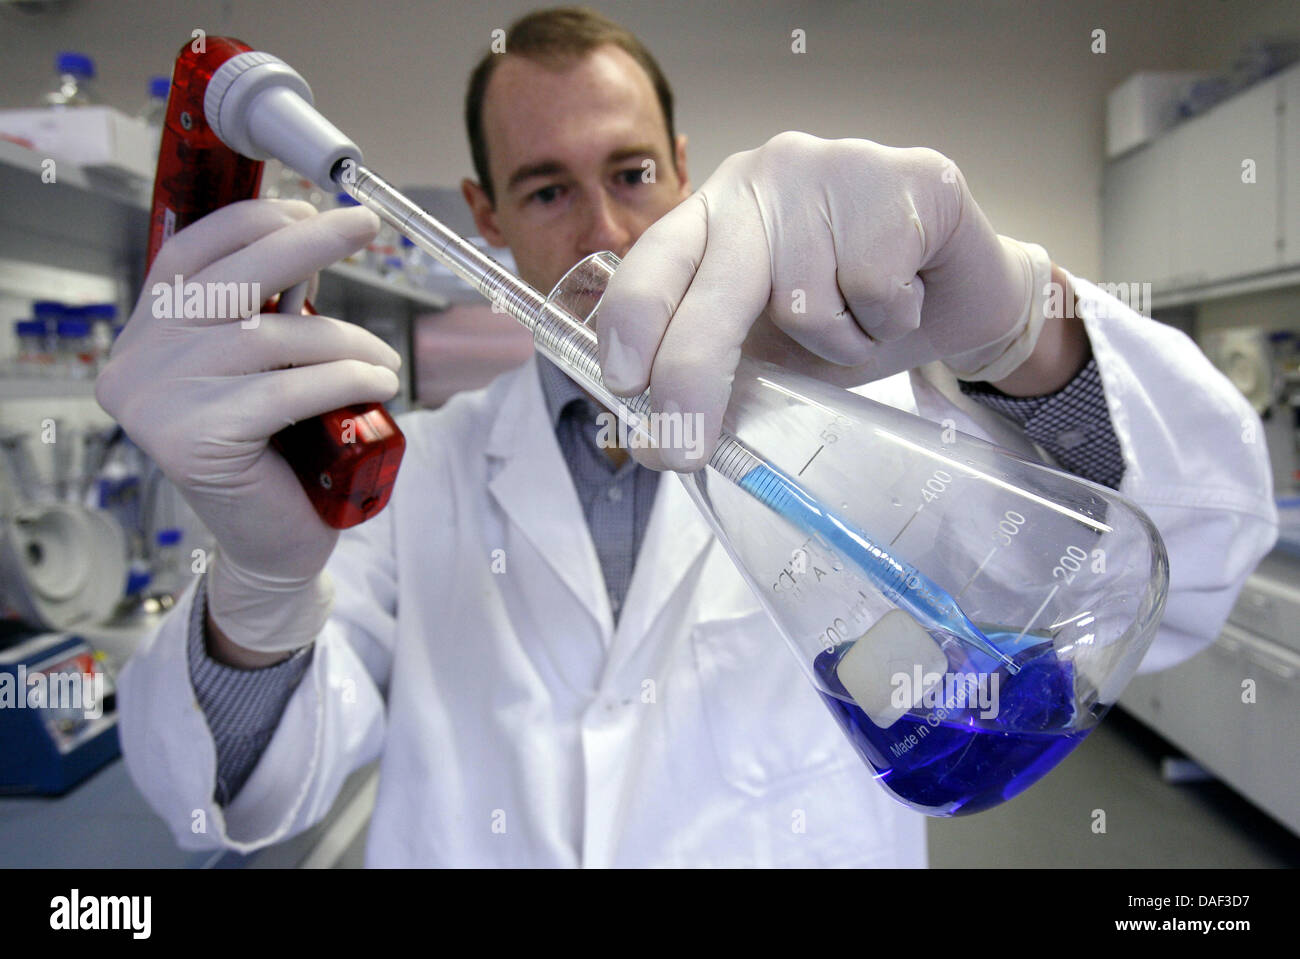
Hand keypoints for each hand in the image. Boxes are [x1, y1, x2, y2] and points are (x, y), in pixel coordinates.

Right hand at [96, 199, 399, 651]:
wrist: (272, 542)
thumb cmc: (276, 450)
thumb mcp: (261, 366)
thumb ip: (262, 311)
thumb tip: (310, 236)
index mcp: (145, 335)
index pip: (188, 254)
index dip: (252, 223)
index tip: (311, 208)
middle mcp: (137, 363)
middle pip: (230, 280)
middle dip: (307, 242)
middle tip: (364, 223)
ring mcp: (160, 402)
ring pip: (273, 339)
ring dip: (346, 339)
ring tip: (385, 360)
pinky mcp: (197, 440)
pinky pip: (289, 389)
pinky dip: (345, 378)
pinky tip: (378, 383)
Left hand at [596, 131, 1052, 469]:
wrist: (966, 290)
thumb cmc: (858, 315)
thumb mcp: (779, 347)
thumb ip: (723, 370)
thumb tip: (653, 444)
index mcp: (719, 211)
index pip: (657, 257)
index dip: (633, 318)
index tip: (622, 381)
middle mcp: (765, 177)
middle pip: (717, 288)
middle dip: (693, 376)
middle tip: (683, 451)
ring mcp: (833, 166)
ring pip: (805, 302)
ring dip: (838, 343)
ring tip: (866, 320)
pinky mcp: (906, 176)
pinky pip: (874, 290)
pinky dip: (892, 319)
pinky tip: (909, 294)